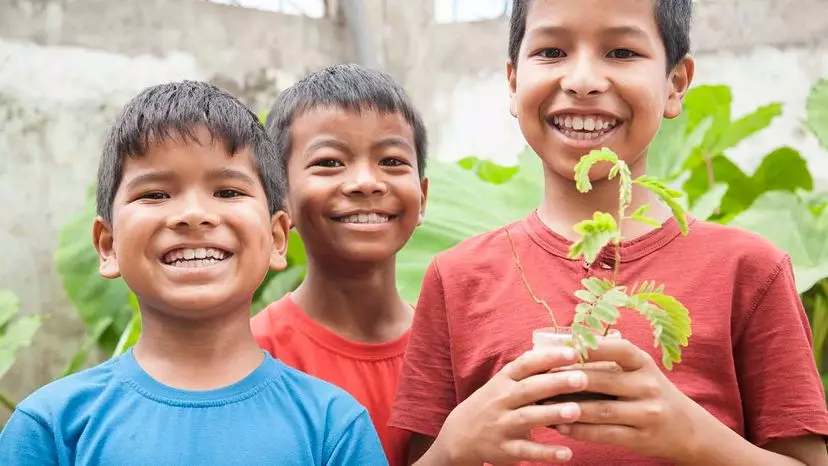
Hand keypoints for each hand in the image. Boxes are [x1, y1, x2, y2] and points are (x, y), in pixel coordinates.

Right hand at [432, 347, 588, 465]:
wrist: (460, 435)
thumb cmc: (492, 403)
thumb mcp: (503, 383)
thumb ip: (529, 370)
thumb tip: (560, 348)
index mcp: (504, 380)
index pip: (526, 365)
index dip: (548, 357)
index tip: (573, 352)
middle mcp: (502, 400)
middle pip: (530, 389)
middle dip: (555, 383)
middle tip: (582, 378)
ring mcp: (502, 425)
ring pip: (527, 418)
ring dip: (551, 414)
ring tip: (576, 410)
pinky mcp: (505, 449)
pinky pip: (527, 451)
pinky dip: (546, 453)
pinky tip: (567, 453)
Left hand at [554, 338, 708, 461]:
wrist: (686, 428)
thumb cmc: (647, 391)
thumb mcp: (638, 369)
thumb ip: (607, 359)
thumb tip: (561, 346)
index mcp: (643, 363)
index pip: (618, 349)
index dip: (591, 347)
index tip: (563, 347)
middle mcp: (648, 385)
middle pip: (603, 380)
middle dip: (569, 380)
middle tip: (540, 379)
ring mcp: (647, 413)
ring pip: (601, 410)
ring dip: (569, 408)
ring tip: (543, 406)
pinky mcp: (641, 437)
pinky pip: (605, 434)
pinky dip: (580, 430)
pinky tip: (561, 426)